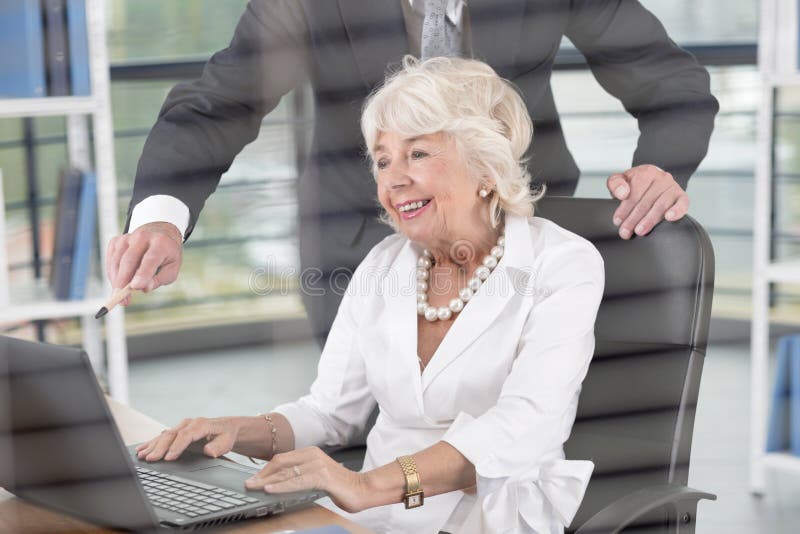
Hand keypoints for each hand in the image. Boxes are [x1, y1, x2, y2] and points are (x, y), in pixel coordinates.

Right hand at [105, 221, 182, 304]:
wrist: (159, 234)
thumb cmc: (166, 256)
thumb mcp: (171, 269)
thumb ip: (159, 279)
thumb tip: (144, 288)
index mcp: (161, 242)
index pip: (150, 259)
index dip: (142, 273)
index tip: (135, 288)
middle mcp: (142, 237)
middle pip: (129, 259)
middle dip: (123, 281)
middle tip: (123, 300)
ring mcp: (127, 237)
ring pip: (117, 261)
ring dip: (116, 281)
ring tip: (121, 296)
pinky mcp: (116, 241)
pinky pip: (111, 260)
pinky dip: (112, 274)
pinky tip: (119, 283)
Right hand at [136, 417, 242, 461]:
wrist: (225, 427)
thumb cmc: (226, 435)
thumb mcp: (227, 441)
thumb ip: (218, 447)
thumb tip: (209, 452)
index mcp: (201, 425)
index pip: (186, 435)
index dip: (176, 447)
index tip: (169, 458)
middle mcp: (189, 424)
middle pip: (171, 435)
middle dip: (160, 447)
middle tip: (151, 459)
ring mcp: (181, 427)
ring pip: (164, 435)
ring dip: (152, 445)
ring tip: (141, 455)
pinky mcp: (177, 431)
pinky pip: (162, 437)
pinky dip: (151, 443)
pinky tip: (141, 449)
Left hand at [245, 447, 370, 513]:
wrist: (363, 489)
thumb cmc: (341, 486)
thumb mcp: (316, 477)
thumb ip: (301, 476)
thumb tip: (280, 483)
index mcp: (311, 453)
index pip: (281, 459)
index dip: (265, 469)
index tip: (254, 479)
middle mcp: (313, 455)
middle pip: (280, 462)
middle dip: (262, 474)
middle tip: (248, 484)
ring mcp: (318, 464)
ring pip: (286, 472)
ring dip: (267, 481)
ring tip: (254, 487)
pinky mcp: (322, 476)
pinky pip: (297, 481)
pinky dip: (282, 486)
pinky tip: (271, 489)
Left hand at [607, 165, 688, 239]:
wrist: (652, 180)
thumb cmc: (635, 183)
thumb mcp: (620, 180)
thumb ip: (615, 184)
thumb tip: (623, 193)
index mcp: (645, 173)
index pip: (634, 193)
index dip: (624, 209)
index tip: (617, 221)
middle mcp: (661, 178)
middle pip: (646, 201)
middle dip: (633, 219)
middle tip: (625, 232)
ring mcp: (673, 187)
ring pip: (661, 205)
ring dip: (649, 220)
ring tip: (639, 231)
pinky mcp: (682, 196)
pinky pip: (682, 204)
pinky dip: (677, 211)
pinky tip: (669, 218)